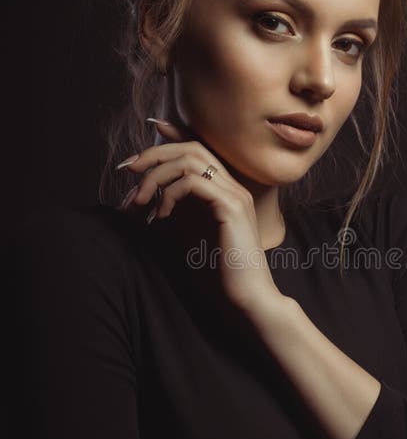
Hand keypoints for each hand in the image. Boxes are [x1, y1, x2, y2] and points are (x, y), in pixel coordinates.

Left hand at [117, 119, 283, 315]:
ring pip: (191, 160)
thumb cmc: (218, 273)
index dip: (167, 141)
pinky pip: (193, 183)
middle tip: (127, 170)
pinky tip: (161, 215)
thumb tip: (139, 197)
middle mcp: (233, 186)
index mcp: (224, 190)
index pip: (196, 150)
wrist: (246, 297)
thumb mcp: (184, 234)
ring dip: (157, 175)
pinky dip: (169, 194)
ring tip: (140, 200)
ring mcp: (234, 195)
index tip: (136, 156)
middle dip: (154, 154)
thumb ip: (169, 211)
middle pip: (191, 148)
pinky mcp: (231, 207)